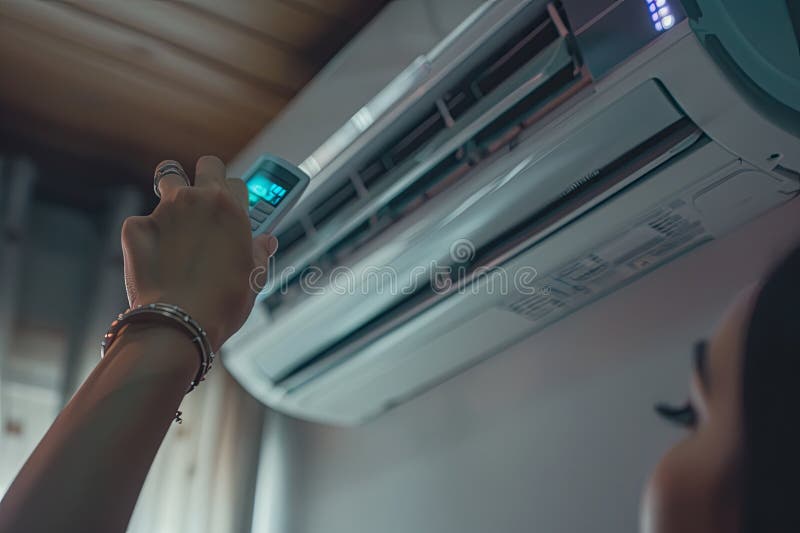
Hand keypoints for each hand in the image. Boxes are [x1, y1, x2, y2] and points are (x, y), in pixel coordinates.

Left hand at [121, 156, 277, 350]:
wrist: (179, 323)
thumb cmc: (222, 304)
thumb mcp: (254, 277)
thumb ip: (259, 251)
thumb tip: (267, 242)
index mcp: (232, 209)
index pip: (238, 183)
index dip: (236, 197)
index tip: (233, 209)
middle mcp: (198, 200)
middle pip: (207, 165)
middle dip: (207, 176)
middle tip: (206, 200)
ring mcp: (164, 210)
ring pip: (167, 177)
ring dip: (173, 191)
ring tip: (176, 221)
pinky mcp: (136, 227)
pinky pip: (141, 222)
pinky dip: (148, 236)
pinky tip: (155, 260)